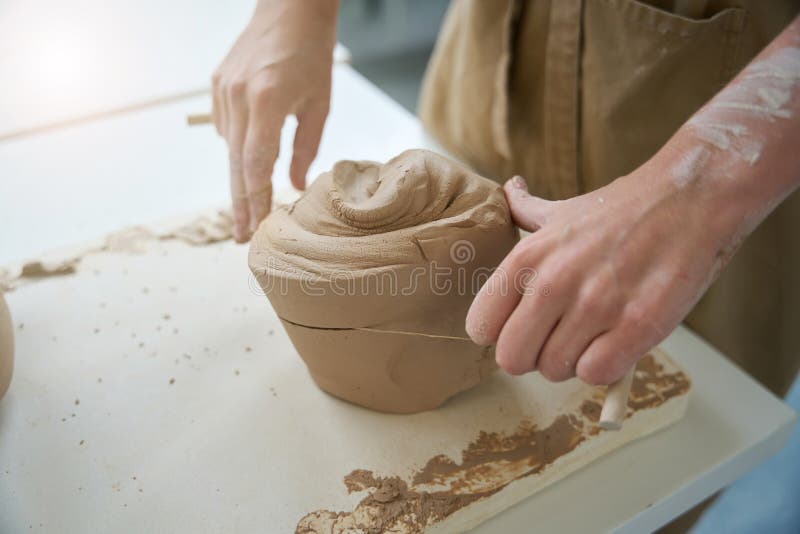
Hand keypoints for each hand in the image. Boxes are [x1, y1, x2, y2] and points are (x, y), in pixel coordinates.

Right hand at [212, 0, 337, 241]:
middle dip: (240, 205)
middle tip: (241, 237)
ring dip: (240, 179)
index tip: (258, 229)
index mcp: (267, 101)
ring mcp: (222, 91)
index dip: (257, 201)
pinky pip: (225, 129)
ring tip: (247, 210)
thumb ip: (306, 149)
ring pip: (230, 149)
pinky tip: (249, 159)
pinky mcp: (217, 86)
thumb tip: (294, 187)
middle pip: (236, 164)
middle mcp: (238, 97)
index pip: (257, 164)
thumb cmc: (311, 55)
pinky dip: (237, 148)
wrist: (288, 9)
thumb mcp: (319, 105)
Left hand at [465, 155, 733, 384]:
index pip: (480, 326)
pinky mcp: (637, 326)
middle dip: (532, 358)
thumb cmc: (625, 209)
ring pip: (555, 371)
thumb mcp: (563, 209)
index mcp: (527, 256)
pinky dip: (605, 368)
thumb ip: (526, 209)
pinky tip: (618, 343)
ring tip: (596, 333)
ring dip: (574, 361)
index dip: (501, 335)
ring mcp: (595, 305)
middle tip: (559, 340)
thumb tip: (509, 188)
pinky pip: (596, 375)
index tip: (524, 329)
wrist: (691, 199)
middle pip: (512, 359)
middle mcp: (554, 281)